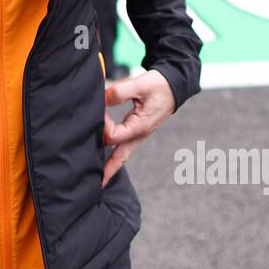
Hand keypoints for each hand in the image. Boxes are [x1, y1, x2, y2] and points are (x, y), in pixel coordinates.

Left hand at [101, 68, 177, 187]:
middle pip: (120, 158)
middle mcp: (139, 134)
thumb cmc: (159, 86)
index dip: (102, 127)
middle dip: (107, 171)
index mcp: (140, 126)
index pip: (114, 136)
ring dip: (110, 165)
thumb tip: (101, 99)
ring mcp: (138, 135)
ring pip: (122, 154)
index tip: (98, 112)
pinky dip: (114, 154)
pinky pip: (124, 146)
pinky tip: (105, 157)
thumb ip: (119, 92)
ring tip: (98, 177)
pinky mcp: (137, 131)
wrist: (174, 87)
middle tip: (95, 184)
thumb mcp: (140, 84)